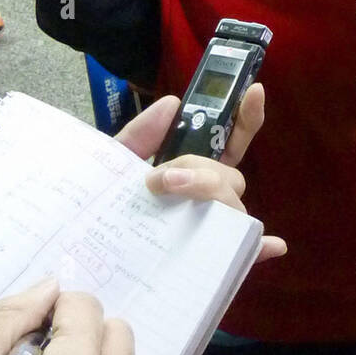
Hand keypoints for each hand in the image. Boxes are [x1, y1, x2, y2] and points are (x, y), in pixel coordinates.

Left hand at [116, 86, 286, 262]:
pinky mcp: (208, 263)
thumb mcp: (114, 165)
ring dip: (213, 197)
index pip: (228, 141)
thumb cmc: (101, 206)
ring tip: (174, 196)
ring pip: (234, 209)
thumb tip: (173, 103)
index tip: (254, 91)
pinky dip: (259, 248)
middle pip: (229, 177)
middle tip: (163, 178)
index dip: (246, 116)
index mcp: (189, 169)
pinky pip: (242, 256)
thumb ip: (139, 134)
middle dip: (202, 171)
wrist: (84, 252)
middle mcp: (206, 199)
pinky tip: (272, 245)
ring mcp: (211, 232)